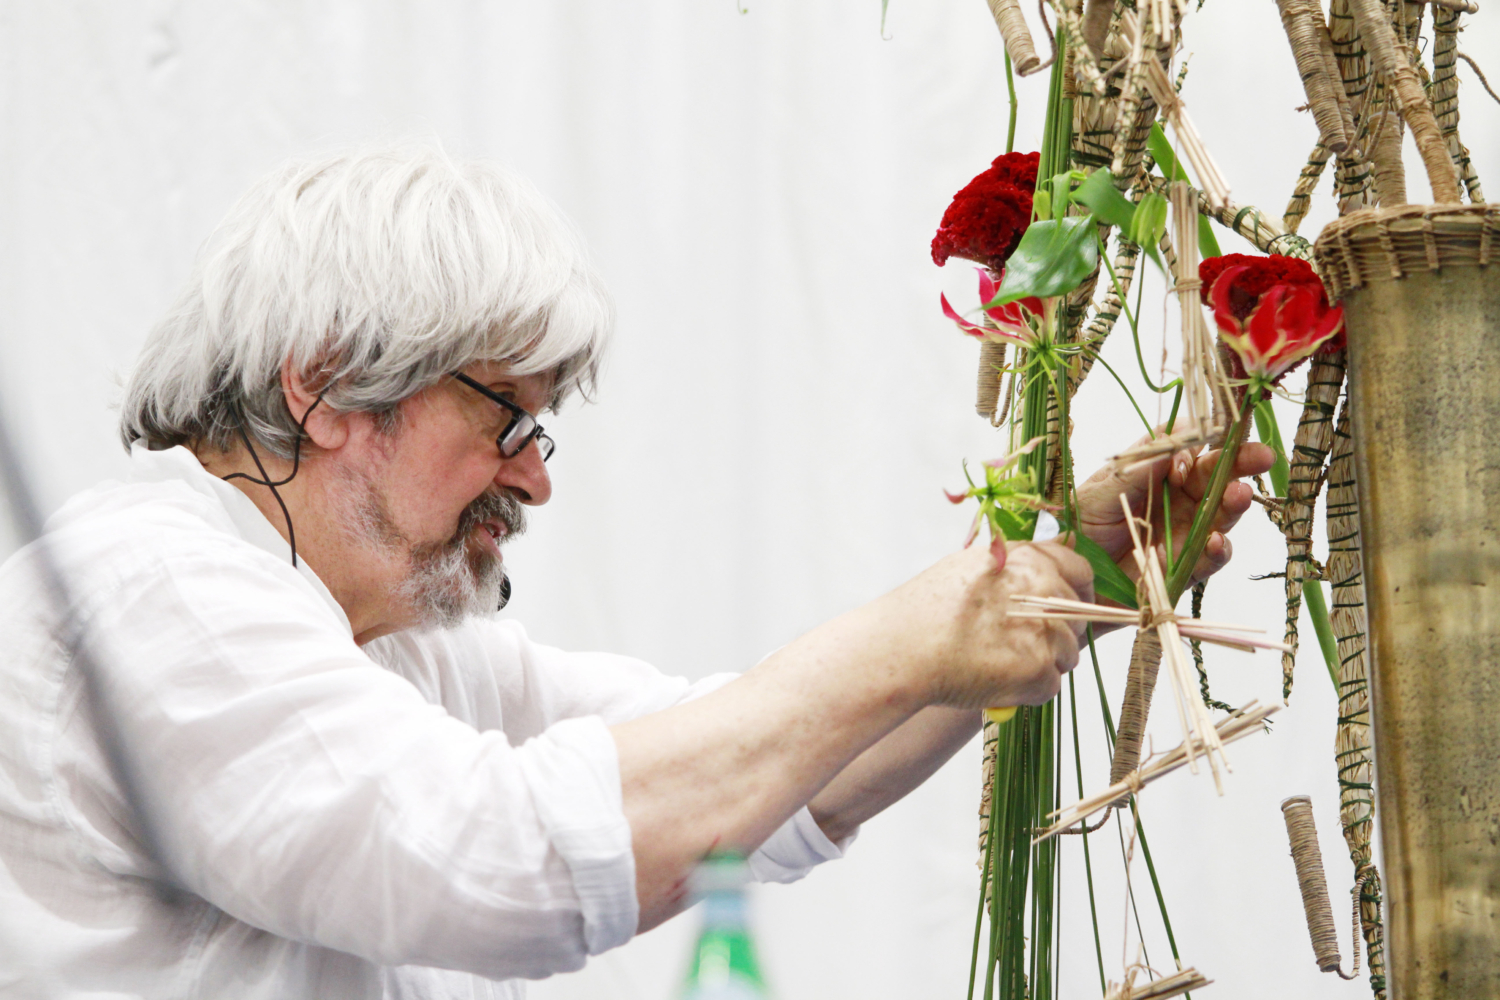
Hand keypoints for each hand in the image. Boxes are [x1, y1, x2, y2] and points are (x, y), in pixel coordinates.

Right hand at [880, 540, 1094, 709]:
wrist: (903, 648)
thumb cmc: (927, 609)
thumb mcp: (972, 566)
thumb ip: (1015, 566)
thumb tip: (1050, 569)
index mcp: (1030, 560)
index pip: (1081, 571)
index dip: (1077, 591)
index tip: (1066, 607)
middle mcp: (1046, 591)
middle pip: (1076, 618)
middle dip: (1055, 634)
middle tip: (1020, 644)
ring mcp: (1046, 632)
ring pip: (1066, 654)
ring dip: (1041, 663)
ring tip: (998, 663)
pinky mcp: (1040, 670)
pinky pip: (1049, 685)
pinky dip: (1027, 689)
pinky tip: (995, 680)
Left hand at [1075, 430, 1274, 594]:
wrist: (1070, 574)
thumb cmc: (1080, 527)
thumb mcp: (1102, 491)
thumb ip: (1138, 469)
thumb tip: (1175, 439)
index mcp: (1155, 470)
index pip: (1188, 444)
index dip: (1199, 440)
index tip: (1198, 445)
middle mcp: (1177, 497)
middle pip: (1216, 474)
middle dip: (1240, 462)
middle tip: (1262, 455)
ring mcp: (1185, 530)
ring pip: (1222, 512)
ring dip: (1234, 503)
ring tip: (1239, 495)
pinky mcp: (1186, 566)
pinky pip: (1211, 557)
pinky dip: (1218, 550)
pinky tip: (1215, 541)